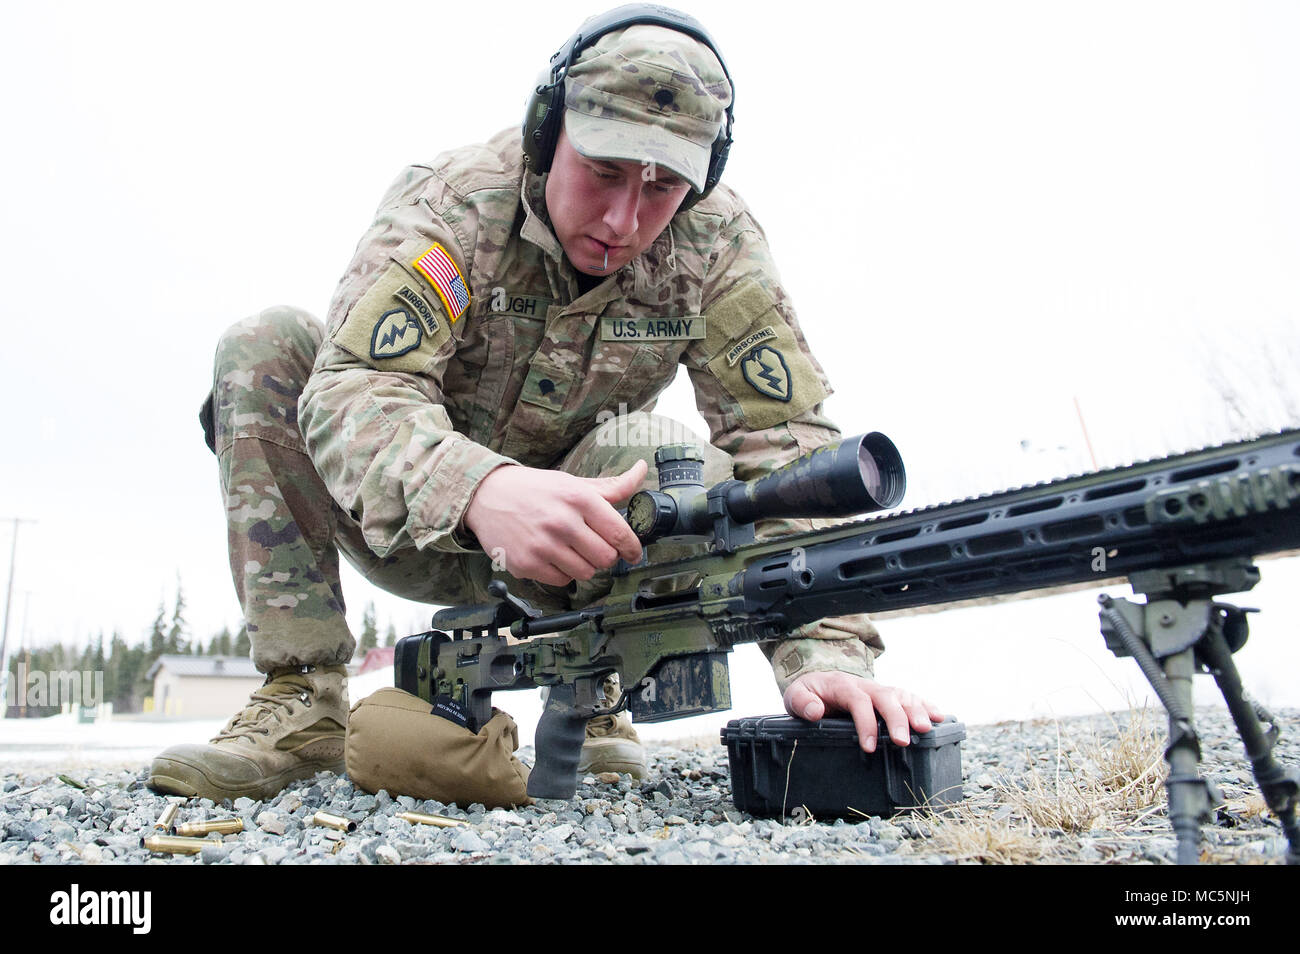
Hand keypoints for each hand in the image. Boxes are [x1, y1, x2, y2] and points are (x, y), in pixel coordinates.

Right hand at [464, 460, 646, 586]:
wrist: (486, 495)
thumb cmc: (534, 489)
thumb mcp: (572, 482)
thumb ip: (611, 486)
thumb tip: (642, 470)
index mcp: (578, 498)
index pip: (619, 533)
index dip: (632, 548)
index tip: (633, 554)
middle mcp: (562, 522)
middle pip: (605, 558)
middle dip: (606, 556)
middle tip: (595, 547)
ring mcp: (543, 546)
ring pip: (586, 573)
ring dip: (584, 565)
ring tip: (570, 550)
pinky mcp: (526, 564)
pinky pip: (562, 580)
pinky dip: (562, 572)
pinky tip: (552, 556)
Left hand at [783, 671, 943, 752]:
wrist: (819, 679)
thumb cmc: (809, 692)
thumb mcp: (796, 695)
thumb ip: (802, 702)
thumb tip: (815, 712)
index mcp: (842, 686)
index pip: (858, 700)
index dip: (865, 722)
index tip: (869, 746)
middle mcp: (865, 685)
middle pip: (885, 697)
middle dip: (896, 718)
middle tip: (903, 741)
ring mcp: (879, 689)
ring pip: (901, 696)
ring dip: (916, 711)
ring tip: (927, 729)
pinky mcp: (889, 696)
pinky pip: (910, 697)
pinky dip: (925, 705)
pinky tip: (939, 717)